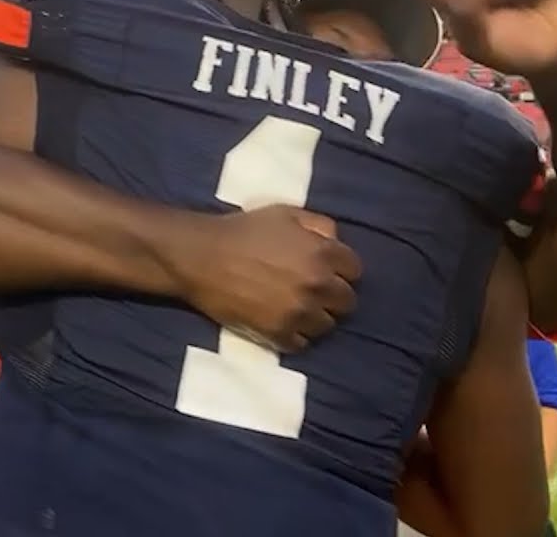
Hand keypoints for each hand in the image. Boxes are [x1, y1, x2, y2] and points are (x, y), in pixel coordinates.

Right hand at [169, 206, 360, 352]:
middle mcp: (316, 285)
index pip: (355, 271)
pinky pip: (301, 344)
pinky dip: (294, 336)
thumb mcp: (284, 213)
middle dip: (332, 297)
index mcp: (322, 253)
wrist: (200, 256)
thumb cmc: (241, 230)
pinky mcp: (278, 333)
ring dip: (314, 318)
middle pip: (347, 303)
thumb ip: (318, 224)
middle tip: (312, 292)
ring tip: (296, 310)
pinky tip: (281, 323)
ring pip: (326, 326)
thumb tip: (336, 241)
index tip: (326, 271)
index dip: (341, 270)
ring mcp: (298, 312)